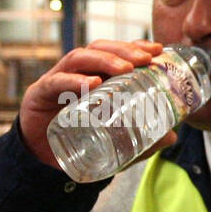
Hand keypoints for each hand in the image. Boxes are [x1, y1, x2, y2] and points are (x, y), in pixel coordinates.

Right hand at [17, 39, 175, 169]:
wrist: (46, 165)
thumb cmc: (82, 143)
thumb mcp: (117, 141)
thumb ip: (142, 139)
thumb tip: (171, 137)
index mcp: (95, 77)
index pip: (114, 53)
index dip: (134, 46)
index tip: (157, 49)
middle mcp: (76, 74)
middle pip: (98, 49)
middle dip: (123, 49)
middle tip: (145, 58)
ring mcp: (56, 82)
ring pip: (78, 59)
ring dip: (103, 60)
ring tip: (125, 69)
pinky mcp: (39, 96)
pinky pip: (55, 83)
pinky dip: (73, 81)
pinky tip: (92, 84)